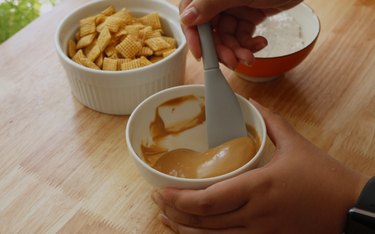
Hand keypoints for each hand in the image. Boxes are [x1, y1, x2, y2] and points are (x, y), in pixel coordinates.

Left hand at [152, 101, 369, 233]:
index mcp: (259, 186)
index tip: (162, 191)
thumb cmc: (323, 177)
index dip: (180, 200)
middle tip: (158, 202)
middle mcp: (255, 214)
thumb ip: (270, 121)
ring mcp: (261, 233)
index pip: (209, 199)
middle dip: (175, 214)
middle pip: (205, 222)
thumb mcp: (296, 144)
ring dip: (186, 231)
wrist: (350, 208)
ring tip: (167, 221)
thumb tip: (251, 102)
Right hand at [179, 0, 302, 68]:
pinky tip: (260, 43)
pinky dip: (249, 44)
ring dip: (237, 50)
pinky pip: (242, 35)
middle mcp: (218, 0)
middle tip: (232, 61)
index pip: (191, 15)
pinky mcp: (249, 14)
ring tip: (249, 58)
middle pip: (211, 31)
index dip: (194, 36)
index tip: (200, 54)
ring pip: (227, 37)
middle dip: (221, 49)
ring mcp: (234, 7)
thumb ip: (209, 4)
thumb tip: (186, 18)